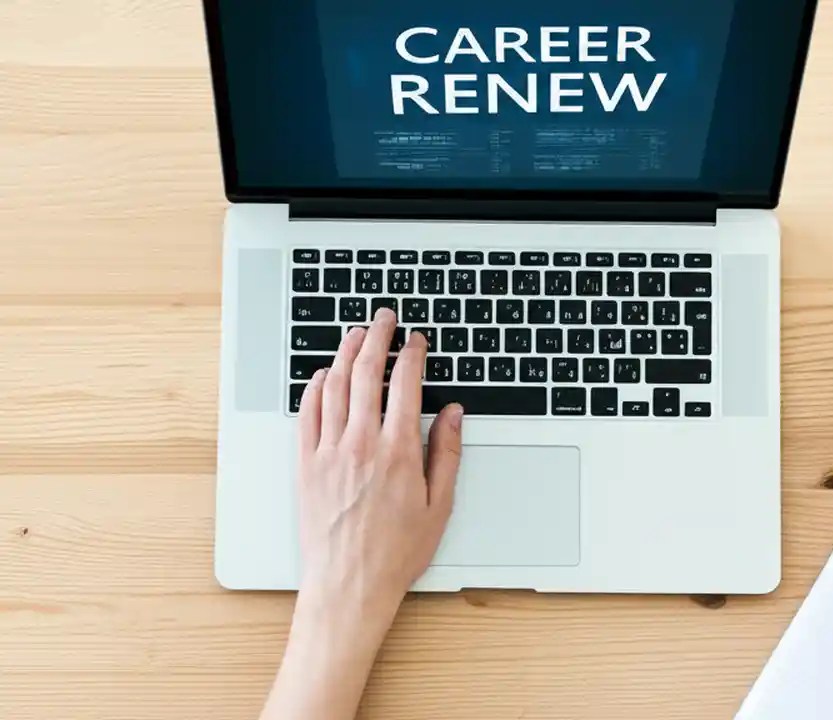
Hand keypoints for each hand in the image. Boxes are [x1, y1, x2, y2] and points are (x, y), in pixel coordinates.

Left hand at [296, 308, 462, 622]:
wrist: (348, 585)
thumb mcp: (439, 505)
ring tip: (355, 335)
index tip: (416, 341)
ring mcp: (328, 452)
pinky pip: (307, 413)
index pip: (406, 384)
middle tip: (383, 319)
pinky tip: (323, 376)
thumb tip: (451, 414)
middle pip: (367, 373)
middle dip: (377, 338)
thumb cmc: (395, 552)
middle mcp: (360, 444)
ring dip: (345, 353)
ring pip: (334, 386)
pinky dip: (315, 387)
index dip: (412, 354)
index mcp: (398, 451)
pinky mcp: (305, 465)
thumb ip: (446, 453)